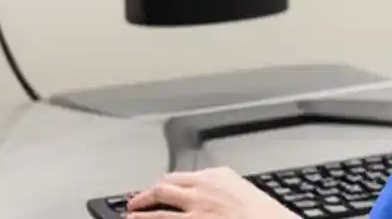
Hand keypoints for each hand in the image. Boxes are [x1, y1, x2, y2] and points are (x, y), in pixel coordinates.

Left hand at [126, 166, 298, 218]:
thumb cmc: (262, 211)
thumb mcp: (240, 187)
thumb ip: (219, 185)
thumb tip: (206, 187)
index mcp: (214, 176)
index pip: (179, 177)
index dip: (163, 184)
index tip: (157, 189)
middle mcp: (201, 190)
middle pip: (164, 187)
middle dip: (147, 194)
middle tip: (136, 200)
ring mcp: (195, 210)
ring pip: (159, 208)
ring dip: (141, 211)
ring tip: (130, 215)